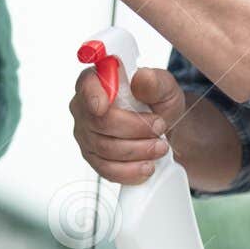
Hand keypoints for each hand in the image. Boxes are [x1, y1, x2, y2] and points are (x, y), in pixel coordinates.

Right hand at [70, 66, 185, 184]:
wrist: (162, 129)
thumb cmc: (157, 104)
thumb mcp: (164, 88)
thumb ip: (155, 82)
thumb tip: (143, 77)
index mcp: (96, 81)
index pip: (86, 84)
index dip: (92, 95)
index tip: (104, 106)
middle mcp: (84, 107)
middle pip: (99, 122)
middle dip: (134, 128)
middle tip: (159, 127)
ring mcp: (86, 134)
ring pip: (105, 148)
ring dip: (137, 150)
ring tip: (159, 146)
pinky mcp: (93, 157)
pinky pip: (106, 169)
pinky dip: (130, 170)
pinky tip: (146, 166)